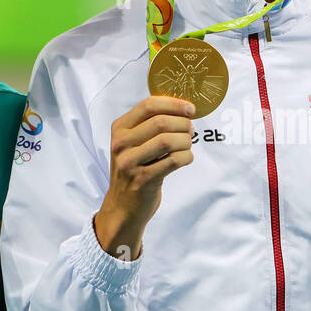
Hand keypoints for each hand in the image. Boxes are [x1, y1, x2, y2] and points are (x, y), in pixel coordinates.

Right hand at [94, 96, 194, 259]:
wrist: (123, 206)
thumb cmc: (134, 170)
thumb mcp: (133, 143)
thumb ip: (150, 125)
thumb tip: (184, 109)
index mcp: (119, 128)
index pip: (149, 105)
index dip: (174, 104)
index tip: (190, 109)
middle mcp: (121, 144)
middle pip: (161, 122)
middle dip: (183, 125)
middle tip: (190, 131)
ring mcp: (130, 163)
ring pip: (168, 141)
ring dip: (186, 141)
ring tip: (187, 145)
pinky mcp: (143, 180)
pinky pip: (174, 161)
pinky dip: (186, 157)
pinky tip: (185, 159)